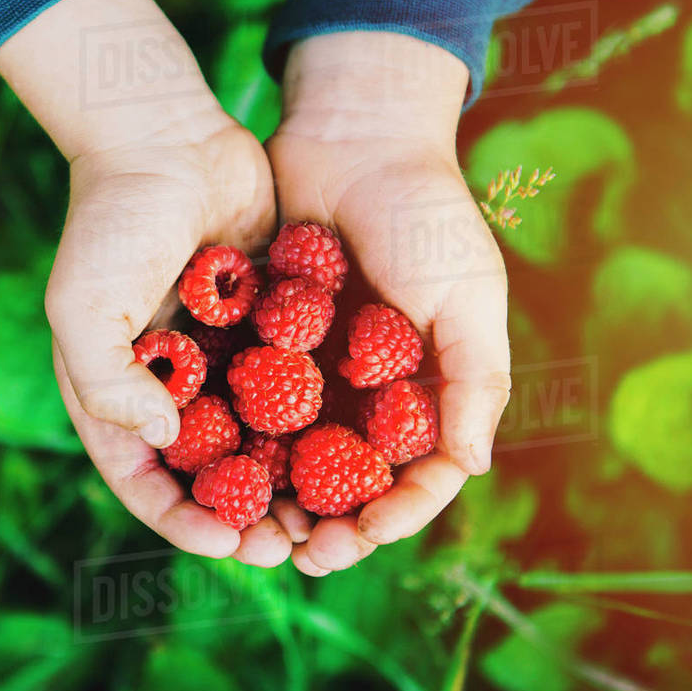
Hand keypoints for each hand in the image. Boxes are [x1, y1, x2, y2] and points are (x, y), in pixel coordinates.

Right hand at [0, 0, 291, 564]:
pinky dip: (314, 418)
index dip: (182, 520)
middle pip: (208, 475)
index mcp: (117, 392)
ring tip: (329, 511)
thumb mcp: (82, 306)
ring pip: (257, 439)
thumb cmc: (112, 221)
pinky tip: (354, 443)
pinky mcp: (262, 329)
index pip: (145, 481)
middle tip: (291, 544)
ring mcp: (218, 359)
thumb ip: (108, 383)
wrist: (166, 137)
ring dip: (288, 479)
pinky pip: (289, 386)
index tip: (226, 542)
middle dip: (247, 515)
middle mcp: (168, 387)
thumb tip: (168, 443)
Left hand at [265, 32, 511, 574]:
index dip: (393, 515)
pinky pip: (256, 402)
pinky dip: (242, 437)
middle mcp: (375, 389)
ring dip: (278, 494)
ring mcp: (321, 368)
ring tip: (250, 525)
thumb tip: (470, 467)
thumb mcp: (468, 293)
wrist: (354, 138)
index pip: (419, 475)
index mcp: (430, 387)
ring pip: (299, 454)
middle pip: (352, 480)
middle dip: (329, 522)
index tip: (358, 539)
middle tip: (295, 552)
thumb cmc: (425, 213)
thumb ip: (475, 378)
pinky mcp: (273, 341)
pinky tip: (216, 463)